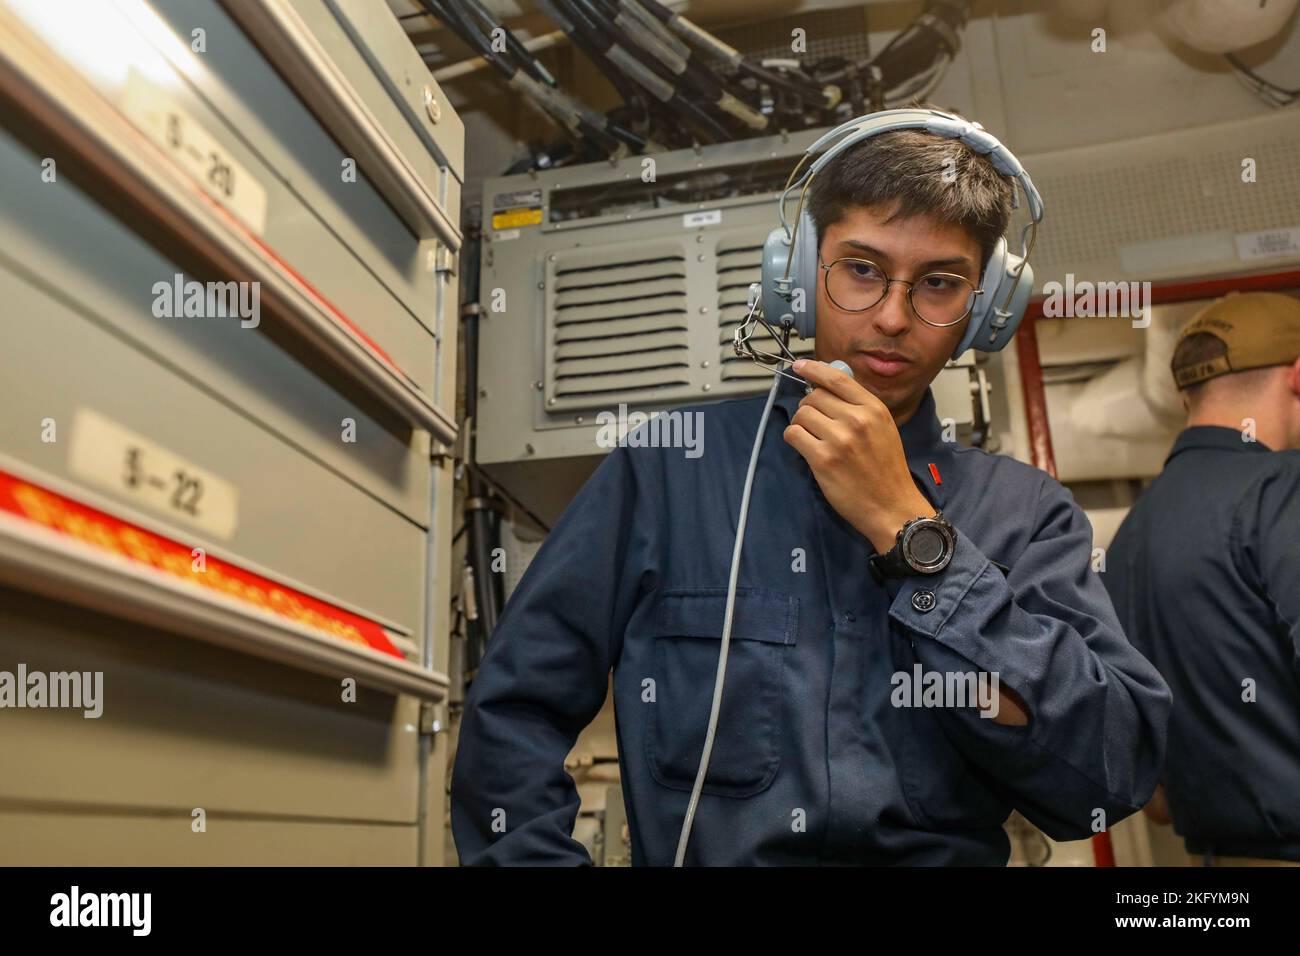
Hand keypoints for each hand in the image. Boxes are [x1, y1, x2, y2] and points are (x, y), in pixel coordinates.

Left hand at [783, 359, 934, 552]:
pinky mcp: (823, 459)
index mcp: (873, 409)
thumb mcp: (883, 428)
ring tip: (814, 438)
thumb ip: (859, 406)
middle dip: (810, 407)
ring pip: (801, 414)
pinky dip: (795, 439)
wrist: (892, 506)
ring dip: (802, 425)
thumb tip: (827, 384)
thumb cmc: (886, 470)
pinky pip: (793, 434)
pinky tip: (806, 448)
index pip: (837, 378)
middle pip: (814, 396)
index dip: (813, 368)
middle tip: (817, 423)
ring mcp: (839, 439)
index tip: (800, 366)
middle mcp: (857, 420)